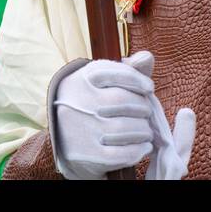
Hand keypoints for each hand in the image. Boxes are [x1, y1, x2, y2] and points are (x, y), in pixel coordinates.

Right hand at [50, 50, 193, 180]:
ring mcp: (82, 129)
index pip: (118, 74)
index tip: (149, 88)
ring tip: (146, 131)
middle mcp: (80, 101)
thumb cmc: (92, 99)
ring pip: (124, 129)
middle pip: (123, 102)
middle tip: (147, 113)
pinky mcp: (87, 154)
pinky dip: (139, 150)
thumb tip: (147, 57)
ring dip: (144, 131)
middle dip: (143, 108)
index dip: (139, 80)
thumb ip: (128, 69)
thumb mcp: (103, 79)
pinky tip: (144, 146)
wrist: (61, 131)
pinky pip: (121, 154)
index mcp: (85, 78)